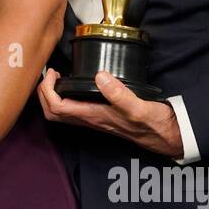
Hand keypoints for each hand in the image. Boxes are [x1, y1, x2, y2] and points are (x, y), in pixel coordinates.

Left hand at [38, 68, 183, 158]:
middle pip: (52, 113)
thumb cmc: (152, 123)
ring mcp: (93, 118)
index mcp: (93, 115)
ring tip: (57, 77)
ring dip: (52, 95)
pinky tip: (74, 84)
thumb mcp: (138, 106)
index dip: (48, 90)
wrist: (164, 135)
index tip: (54, 73)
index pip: (56, 107)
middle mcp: (89, 119)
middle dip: (43, 93)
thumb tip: (100, 76)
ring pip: (60, 112)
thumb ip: (119, 93)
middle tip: (51, 74)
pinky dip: (64, 96)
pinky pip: (72, 109)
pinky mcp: (99, 115)